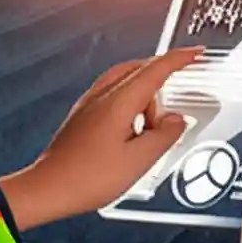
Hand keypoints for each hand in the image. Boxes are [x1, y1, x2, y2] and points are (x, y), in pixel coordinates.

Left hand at [0, 47, 203, 229]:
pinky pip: (112, 94)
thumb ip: (164, 136)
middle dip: (162, 74)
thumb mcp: (139, 161)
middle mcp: (101, 97)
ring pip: (123, 81)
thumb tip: (176, 120)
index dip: (179, 59)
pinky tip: (132, 125)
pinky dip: (130, 101)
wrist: (45, 190)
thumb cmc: (87, 178)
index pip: (155, 70)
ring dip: (145, 93)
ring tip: (153, 124)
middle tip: (177, 91)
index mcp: (118, 102)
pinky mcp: (81, 117)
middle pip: (137, 69)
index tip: (195, 52)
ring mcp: (88, 106)